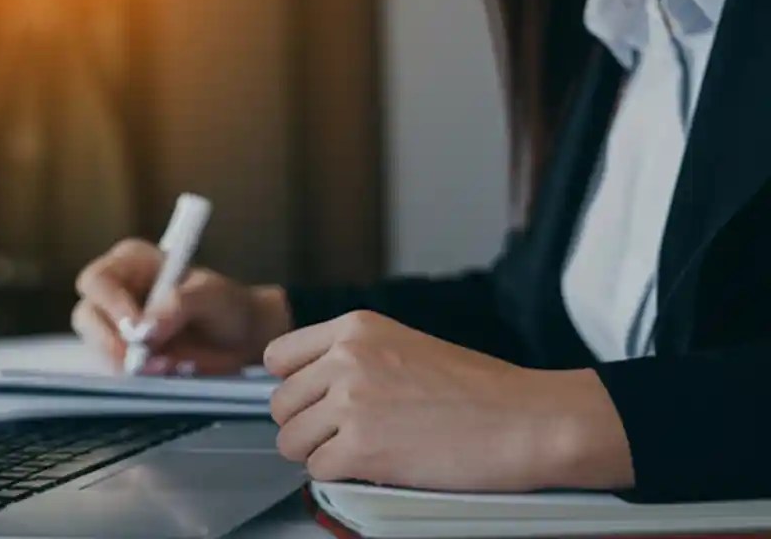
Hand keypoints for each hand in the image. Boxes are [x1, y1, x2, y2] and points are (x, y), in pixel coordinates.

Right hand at [72, 238, 291, 373]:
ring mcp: (115, 327)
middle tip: (145, 359)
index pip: (98, 280)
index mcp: (130, 262)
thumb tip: (144, 331)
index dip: (110, 305)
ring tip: (170, 366)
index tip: (136, 330)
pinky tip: (171, 371)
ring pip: (98, 348)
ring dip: (128, 364)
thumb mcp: (211, 295)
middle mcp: (115, 292)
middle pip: (87, 316)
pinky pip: (115, 371)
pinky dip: (140, 378)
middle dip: (112, 341)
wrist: (240, 338)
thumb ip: (177, 305)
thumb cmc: (225, 305)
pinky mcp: (123, 356)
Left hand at [264, 310, 634, 491]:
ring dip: (317, 453)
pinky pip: (317, 470)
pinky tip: (372, 468)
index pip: (278, 357)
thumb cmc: (478, 389)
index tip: (312, 401)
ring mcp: (351, 403)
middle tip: (340, 436)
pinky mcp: (361, 449)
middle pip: (280, 403)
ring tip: (356, 452)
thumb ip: (353, 357)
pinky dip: (339, 477)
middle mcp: (346, 358)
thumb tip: (308, 385)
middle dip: (305, 425)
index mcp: (354, 327)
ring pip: (290, 440)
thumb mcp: (404, 345)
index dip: (293, 385)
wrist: (526, 420)